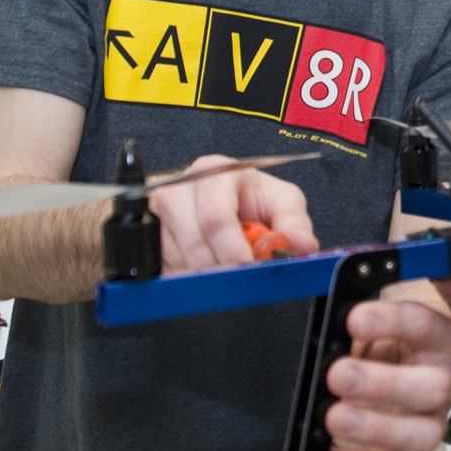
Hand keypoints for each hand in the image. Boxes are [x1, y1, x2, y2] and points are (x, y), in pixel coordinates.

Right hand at [147, 154, 316, 274]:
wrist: (210, 195)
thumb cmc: (246, 196)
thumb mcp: (279, 202)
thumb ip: (294, 224)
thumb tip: (304, 245)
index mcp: (218, 172)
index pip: (216, 217)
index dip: (232, 250)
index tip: (246, 268)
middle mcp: (184, 186)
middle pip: (196, 246)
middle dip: (221, 270)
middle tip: (237, 278)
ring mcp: (160, 206)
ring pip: (179, 261)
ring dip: (203, 274)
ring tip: (221, 264)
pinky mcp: (146, 228)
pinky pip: (162, 266)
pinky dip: (183, 275)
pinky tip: (200, 265)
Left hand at [321, 300, 450, 450]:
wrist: (386, 376)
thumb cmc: (380, 348)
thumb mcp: (372, 326)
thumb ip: (359, 326)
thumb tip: (333, 333)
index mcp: (439, 341)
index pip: (427, 325)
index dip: (393, 321)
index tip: (354, 320)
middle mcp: (443, 382)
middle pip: (434, 386)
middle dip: (384, 383)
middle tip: (340, 376)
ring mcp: (431, 423)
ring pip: (422, 435)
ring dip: (376, 428)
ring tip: (336, 418)